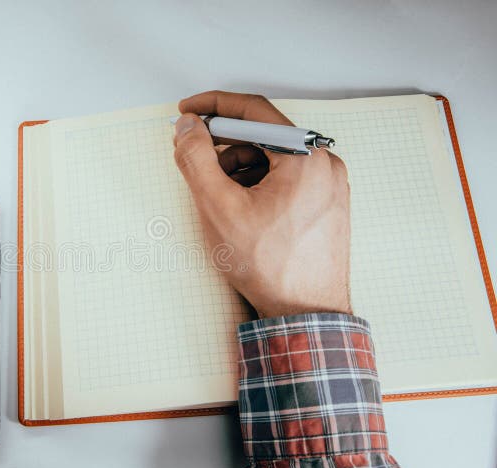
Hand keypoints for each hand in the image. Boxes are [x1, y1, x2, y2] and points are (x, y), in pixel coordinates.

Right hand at [173, 91, 350, 317]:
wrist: (305, 314)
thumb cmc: (269, 267)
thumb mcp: (218, 208)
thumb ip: (197, 159)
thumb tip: (187, 127)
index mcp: (306, 158)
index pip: (254, 110)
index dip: (213, 106)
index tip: (186, 111)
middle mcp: (324, 165)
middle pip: (263, 136)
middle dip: (223, 145)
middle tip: (193, 159)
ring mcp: (328, 186)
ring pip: (273, 159)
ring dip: (238, 168)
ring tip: (218, 199)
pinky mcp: (325, 205)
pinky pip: (285, 179)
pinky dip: (257, 185)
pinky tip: (240, 210)